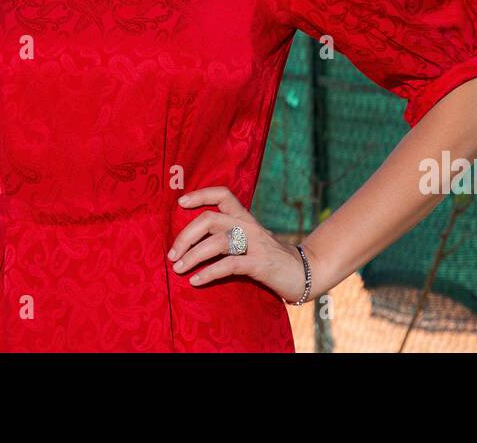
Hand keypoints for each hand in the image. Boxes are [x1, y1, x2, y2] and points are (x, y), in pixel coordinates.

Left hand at [167, 186, 310, 302]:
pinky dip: (209, 273)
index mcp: (245, 218)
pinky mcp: (260, 264)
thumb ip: (229, 236)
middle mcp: (248, 226)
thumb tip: (194, 242)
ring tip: (178, 269)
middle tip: (172, 254)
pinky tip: (196, 281)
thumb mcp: (250, 241)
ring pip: (217, 242)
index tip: (180, 203)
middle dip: (186, 236)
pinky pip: (229, 265)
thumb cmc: (270, 258)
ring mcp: (255, 244)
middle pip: (210, 219)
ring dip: (193, 256)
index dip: (201, 195)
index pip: (223, 194)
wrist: (305, 273)